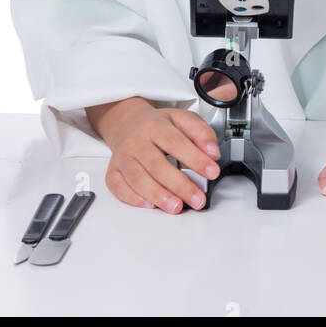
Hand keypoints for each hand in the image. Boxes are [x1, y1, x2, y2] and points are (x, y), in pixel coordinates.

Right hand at [88, 97, 222, 212]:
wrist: (127, 124)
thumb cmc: (159, 126)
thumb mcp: (182, 119)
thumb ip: (201, 132)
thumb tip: (213, 153)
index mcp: (156, 125)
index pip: (177, 142)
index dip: (195, 159)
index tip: (212, 172)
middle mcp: (137, 141)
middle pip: (157, 165)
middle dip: (180, 185)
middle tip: (197, 199)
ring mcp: (123, 158)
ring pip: (138, 179)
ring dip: (159, 195)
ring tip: (177, 207)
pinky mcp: (112, 172)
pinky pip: (119, 188)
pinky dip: (134, 198)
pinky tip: (150, 205)